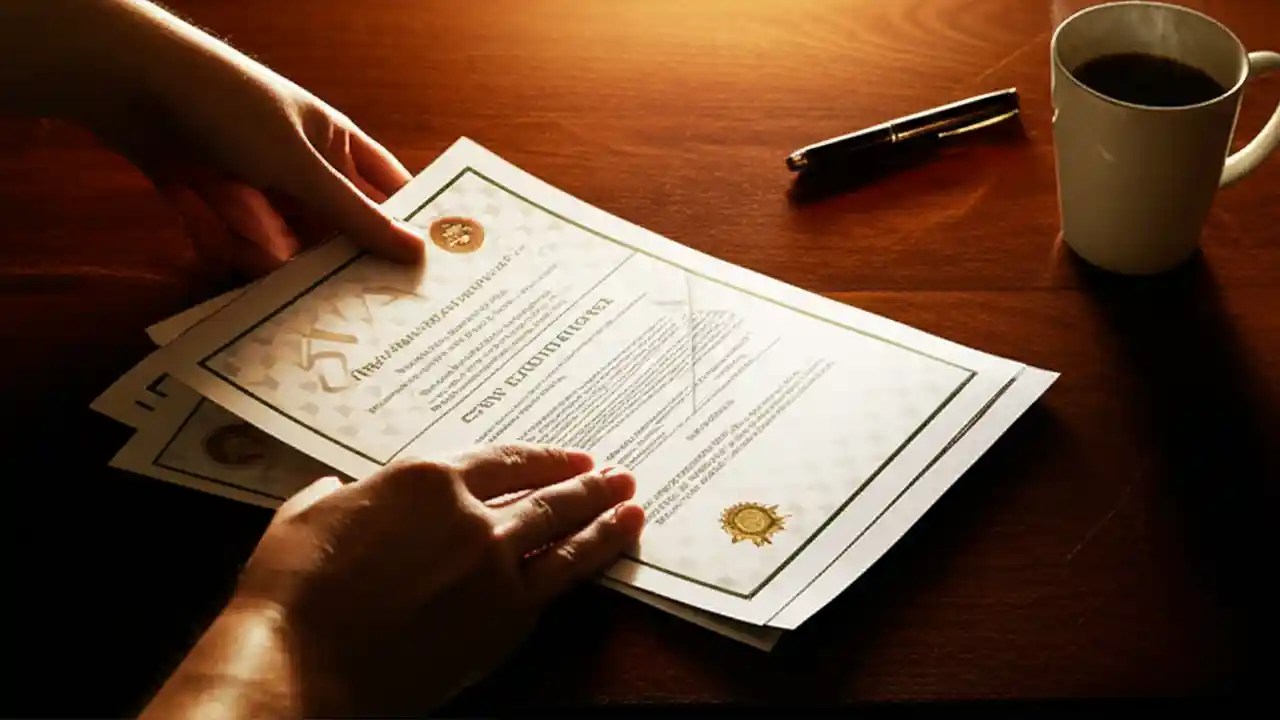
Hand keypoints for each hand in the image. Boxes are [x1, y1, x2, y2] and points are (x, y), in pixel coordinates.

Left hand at [65, 1, 425, 274]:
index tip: (418, 277)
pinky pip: (226, 241)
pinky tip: (197, 214)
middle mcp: (299, 169)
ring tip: (234, 230)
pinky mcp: (208, 201)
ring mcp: (252, 186)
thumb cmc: (231, 108)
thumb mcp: (301, 167)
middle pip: (328, 232)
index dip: (404, 229)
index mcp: (335, 146)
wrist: (132, 84)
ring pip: (273, 245)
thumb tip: (420, 251)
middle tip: (326, 298)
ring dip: (253, 247)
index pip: (386, 194)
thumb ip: (357, 216)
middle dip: (318, 258)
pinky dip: (213, 236)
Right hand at [210, 445, 642, 714]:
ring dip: (604, 518)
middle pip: (545, 494)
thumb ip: (333, 496)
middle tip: (619, 475)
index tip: (569, 456)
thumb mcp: (303, 515)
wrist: (300, 661)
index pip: (501, 461)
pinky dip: (590, 563)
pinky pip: (558, 584)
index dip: (541, 458)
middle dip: (587, 483)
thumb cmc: (290, 589)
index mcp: (423, 480)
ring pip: (564, 535)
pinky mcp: (502, 619)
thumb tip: (338, 489)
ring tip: (636, 506)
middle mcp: (470, 515)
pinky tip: (608, 557)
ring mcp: (493, 567)